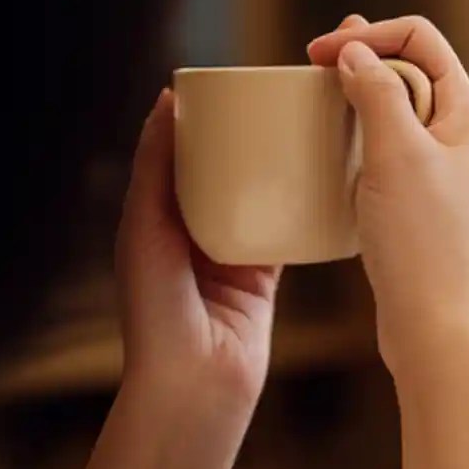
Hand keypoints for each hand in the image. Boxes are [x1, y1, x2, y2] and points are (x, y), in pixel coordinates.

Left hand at [114, 89, 280, 402]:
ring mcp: (229, 255)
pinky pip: (286, 233)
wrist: (193, 382)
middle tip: (276, 103)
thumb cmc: (156, 310)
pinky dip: (302, 210)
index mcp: (154, 219)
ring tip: (303, 133)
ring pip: (258, 200)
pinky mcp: (263, 277)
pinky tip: (322, 184)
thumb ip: (154, 169)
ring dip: (277, 172)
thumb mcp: (146, 227)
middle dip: (245, 141)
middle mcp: (191, 234)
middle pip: (223, 174)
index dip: (199, 122)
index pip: (178, 157)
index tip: (226, 85)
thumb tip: (165, 101)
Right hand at [306, 15, 468, 372]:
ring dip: (369, 114)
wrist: (440, 335)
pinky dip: (375, 159)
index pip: (426, 45)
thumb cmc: (424, 245)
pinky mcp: (447, 224)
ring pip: (412, 130)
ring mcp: (467, 190)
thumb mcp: (396, 154)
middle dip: (369, 68)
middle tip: (317, 69)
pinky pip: (409, 171)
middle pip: (421, 82)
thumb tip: (357, 53)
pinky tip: (346, 173)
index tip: (318, 54)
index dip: (370, 37)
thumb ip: (377, 92)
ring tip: (327, 114)